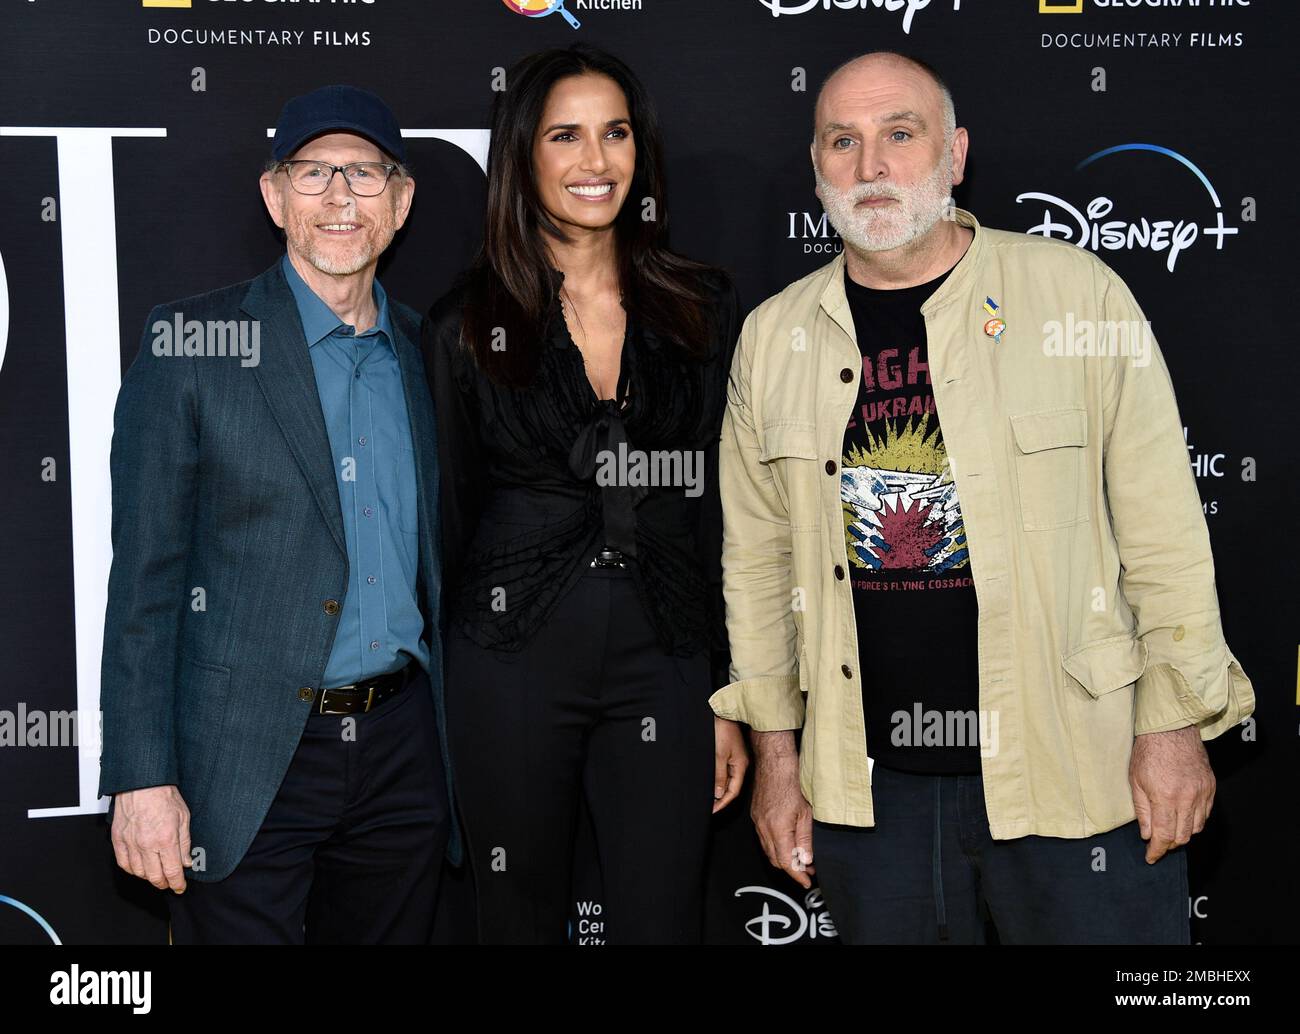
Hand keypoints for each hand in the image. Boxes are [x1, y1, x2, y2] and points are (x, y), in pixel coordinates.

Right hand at [110, 785, 192, 891]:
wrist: (141, 784)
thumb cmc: (164, 796)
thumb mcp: (184, 818)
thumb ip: (185, 843)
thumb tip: (186, 862)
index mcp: (166, 839)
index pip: (172, 871)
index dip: (177, 883)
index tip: (180, 887)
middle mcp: (147, 844)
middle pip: (154, 876)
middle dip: (164, 883)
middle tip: (170, 883)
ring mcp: (130, 843)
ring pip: (138, 872)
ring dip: (149, 877)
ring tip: (156, 874)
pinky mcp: (118, 839)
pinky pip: (123, 863)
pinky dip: (132, 870)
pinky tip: (140, 868)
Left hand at [712, 717, 748, 813]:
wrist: (722, 712)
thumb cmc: (721, 731)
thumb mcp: (718, 756)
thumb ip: (719, 776)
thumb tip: (719, 794)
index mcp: (741, 766)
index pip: (733, 791)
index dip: (723, 803)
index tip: (712, 811)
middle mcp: (740, 764)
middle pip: (732, 787)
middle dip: (720, 799)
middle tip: (708, 808)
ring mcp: (735, 758)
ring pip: (728, 780)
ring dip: (718, 790)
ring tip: (708, 799)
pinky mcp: (729, 753)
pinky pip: (725, 771)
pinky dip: (718, 780)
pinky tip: (711, 783)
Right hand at [750, 731, 814, 888]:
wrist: (774, 763)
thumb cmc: (792, 783)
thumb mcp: (806, 814)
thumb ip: (805, 840)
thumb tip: (806, 860)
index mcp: (777, 829)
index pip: (786, 862)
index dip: (797, 875)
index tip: (806, 881)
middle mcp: (764, 828)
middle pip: (775, 859)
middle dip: (791, 868)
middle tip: (808, 869)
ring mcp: (757, 822)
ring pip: (768, 850)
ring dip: (783, 857)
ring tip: (800, 856)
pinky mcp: (755, 816)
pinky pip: (763, 839)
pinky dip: (775, 846)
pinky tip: (786, 841)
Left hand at [1129, 726, 1215, 863]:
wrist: (1171, 730)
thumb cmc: (1149, 752)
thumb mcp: (1135, 781)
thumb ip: (1142, 811)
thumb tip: (1147, 835)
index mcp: (1165, 797)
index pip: (1164, 835)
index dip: (1157, 851)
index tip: (1151, 857)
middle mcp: (1187, 798)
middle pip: (1182, 836)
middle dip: (1169, 845)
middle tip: (1158, 844)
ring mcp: (1202, 793)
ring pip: (1196, 828)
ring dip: (1182, 834)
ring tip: (1169, 831)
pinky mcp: (1210, 787)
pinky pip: (1206, 814)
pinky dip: (1195, 821)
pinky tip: (1183, 818)